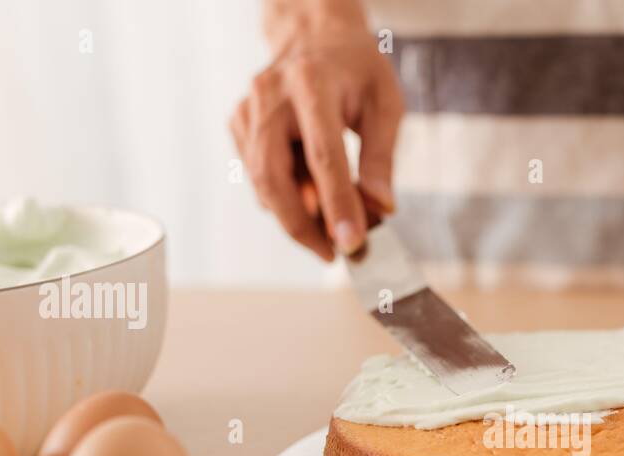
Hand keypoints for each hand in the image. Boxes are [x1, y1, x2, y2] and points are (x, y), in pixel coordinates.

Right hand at [230, 25, 402, 259]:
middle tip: (332, 253)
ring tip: (329, 229)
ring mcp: (248, 110)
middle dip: (302, 226)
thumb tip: (381, 208)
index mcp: (312, 84)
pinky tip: (310, 198)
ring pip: (262, 182)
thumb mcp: (384, 103)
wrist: (314, 34)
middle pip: (275, 176)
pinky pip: (257, 175)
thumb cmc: (355, 68)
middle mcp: (271, 96)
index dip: (336, 204)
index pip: (324, 157)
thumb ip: (382, 157)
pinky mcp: (239, 123)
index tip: (351, 244)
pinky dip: (283, 197)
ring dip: (294, 216)